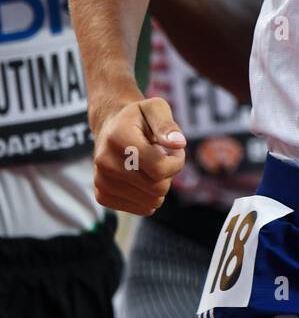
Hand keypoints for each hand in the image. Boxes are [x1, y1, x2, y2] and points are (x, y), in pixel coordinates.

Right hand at [92, 96, 186, 214]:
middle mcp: (105, 162)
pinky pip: (141, 209)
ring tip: (151, 166)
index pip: (159, 169)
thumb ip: (167, 125)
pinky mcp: (102, 196)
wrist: (110, 127)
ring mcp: (101, 181)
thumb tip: (178, 144)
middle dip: (169, 174)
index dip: (177, 162)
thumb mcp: (155, 109)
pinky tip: (142, 178)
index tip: (175, 150)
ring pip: (151, 202)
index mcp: (118, 138)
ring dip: (159, 185)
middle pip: (157, 188)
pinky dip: (148, 196)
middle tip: (163, 157)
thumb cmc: (138, 118)